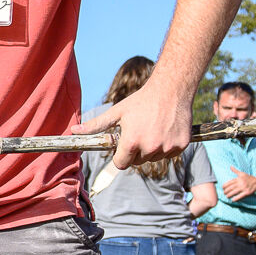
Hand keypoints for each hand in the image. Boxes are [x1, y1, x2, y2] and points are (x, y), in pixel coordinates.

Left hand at [77, 81, 192, 168]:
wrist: (171, 90)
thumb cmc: (141, 100)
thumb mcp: (117, 112)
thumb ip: (96, 125)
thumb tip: (74, 131)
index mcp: (131, 142)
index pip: (121, 164)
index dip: (120, 156)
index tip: (122, 147)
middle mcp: (150, 148)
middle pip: (137, 162)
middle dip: (135, 151)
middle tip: (139, 132)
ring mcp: (167, 148)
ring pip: (153, 158)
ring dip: (151, 149)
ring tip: (152, 129)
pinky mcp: (181, 146)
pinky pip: (169, 153)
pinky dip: (166, 146)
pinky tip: (165, 129)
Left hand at [220, 166, 255, 200]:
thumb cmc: (248, 178)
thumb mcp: (242, 174)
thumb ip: (235, 171)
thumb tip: (230, 166)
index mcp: (238, 179)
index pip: (229, 183)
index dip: (224, 186)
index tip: (222, 188)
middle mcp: (241, 183)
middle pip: (230, 188)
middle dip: (226, 191)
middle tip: (224, 193)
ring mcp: (244, 188)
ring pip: (234, 192)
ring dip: (229, 195)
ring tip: (227, 196)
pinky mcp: (247, 192)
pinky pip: (240, 196)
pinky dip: (235, 199)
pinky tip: (232, 200)